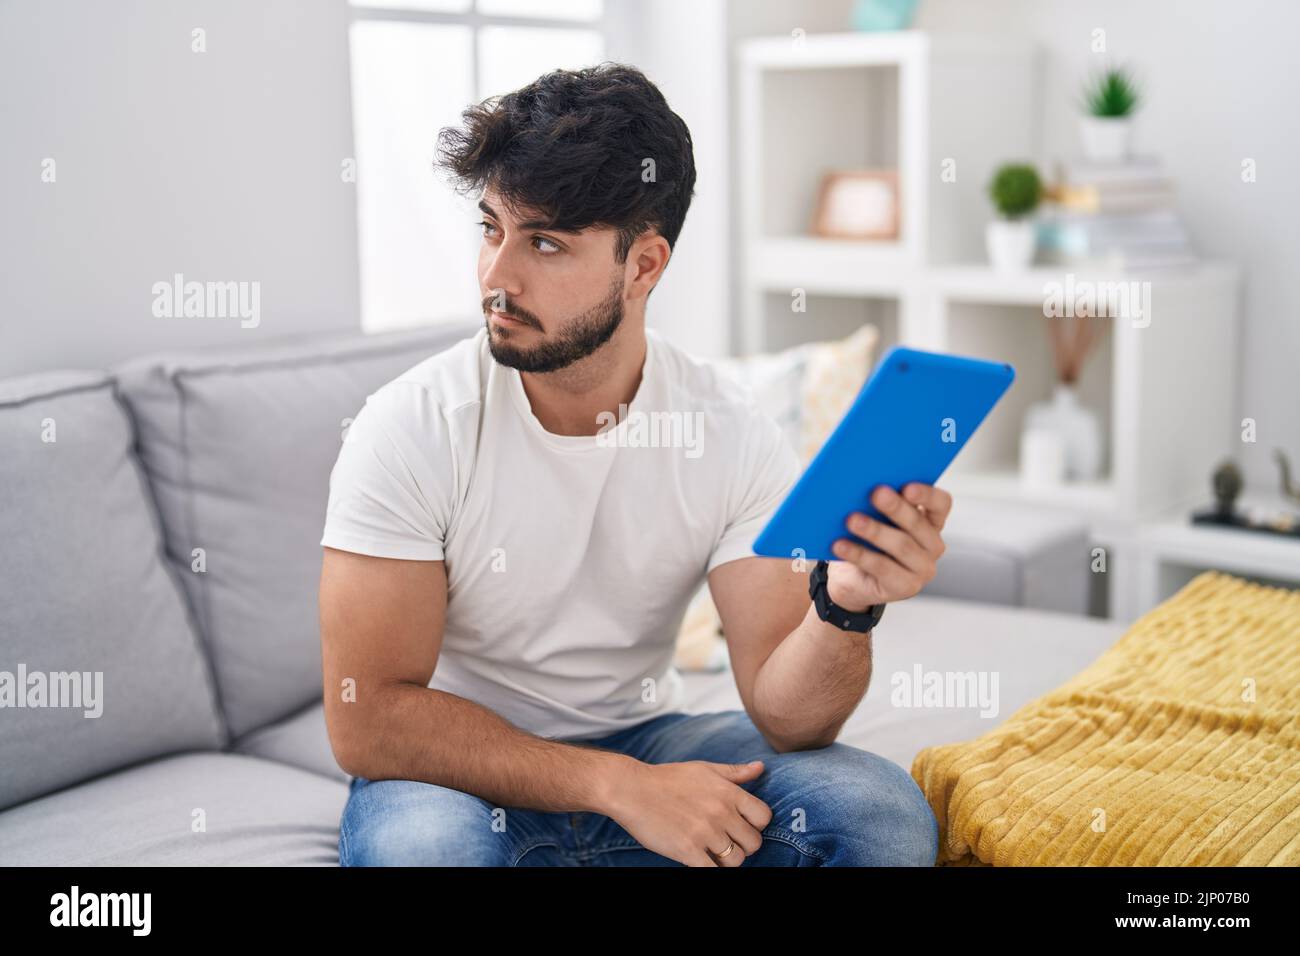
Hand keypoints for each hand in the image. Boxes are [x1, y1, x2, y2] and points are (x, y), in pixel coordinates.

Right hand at [604, 759, 772, 866]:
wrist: (632, 790)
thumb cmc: (668, 779)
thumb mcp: (704, 769)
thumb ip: (735, 772)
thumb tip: (760, 767)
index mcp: (728, 792)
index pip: (764, 817)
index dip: (756, 824)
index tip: (741, 826)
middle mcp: (721, 812)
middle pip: (754, 843)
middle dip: (743, 845)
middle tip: (726, 841)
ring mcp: (705, 833)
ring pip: (736, 860)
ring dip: (727, 859)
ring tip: (713, 851)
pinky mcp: (688, 850)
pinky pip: (713, 871)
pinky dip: (710, 868)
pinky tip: (700, 859)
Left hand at [827, 482, 951, 611]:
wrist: (853, 579)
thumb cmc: (867, 540)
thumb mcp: (876, 518)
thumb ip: (879, 503)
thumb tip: (863, 485)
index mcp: (931, 521)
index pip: (941, 503)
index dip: (927, 494)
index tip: (907, 486)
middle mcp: (933, 545)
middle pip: (918, 523)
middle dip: (895, 508)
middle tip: (875, 493)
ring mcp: (923, 569)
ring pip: (901, 546)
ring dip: (875, 531)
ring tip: (851, 520)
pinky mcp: (906, 587)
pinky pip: (882, 568)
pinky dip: (859, 554)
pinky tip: (840, 545)